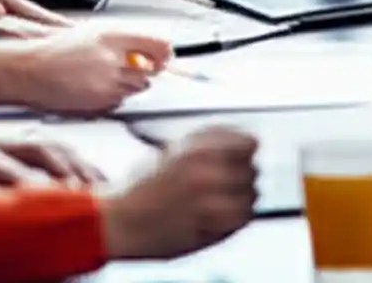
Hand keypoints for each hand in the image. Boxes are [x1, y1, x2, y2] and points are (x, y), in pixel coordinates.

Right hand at [15, 28, 174, 115]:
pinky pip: (119, 102)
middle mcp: (113, 59)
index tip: (163, 57)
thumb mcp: (91, 33)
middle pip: (151, 71)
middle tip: (126, 68)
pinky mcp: (100, 102)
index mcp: (112, 36)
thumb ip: (122, 41)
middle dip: (144, 71)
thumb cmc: (54, 50)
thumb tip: (148, 50)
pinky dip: (113, 97)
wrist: (27, 71)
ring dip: (128, 84)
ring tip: (103, 77)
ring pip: (137, 88)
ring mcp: (107, 83)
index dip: (164, 53)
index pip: (159, 45)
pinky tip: (94, 89)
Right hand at [101, 127, 257, 259]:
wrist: (120, 220)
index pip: (248, 143)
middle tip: (230, 180)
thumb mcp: (174, 150)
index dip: (244, 149)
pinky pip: (242, 218)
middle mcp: (205, 173)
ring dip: (243, 196)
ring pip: (251, 195)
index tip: (242, 155)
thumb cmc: (142, 187)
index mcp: (196, 149)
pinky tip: (224, 214)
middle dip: (243, 174)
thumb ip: (210, 143)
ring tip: (227, 198)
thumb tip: (244, 143)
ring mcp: (209, 202)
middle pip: (252, 169)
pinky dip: (238, 216)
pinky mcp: (209, 227)